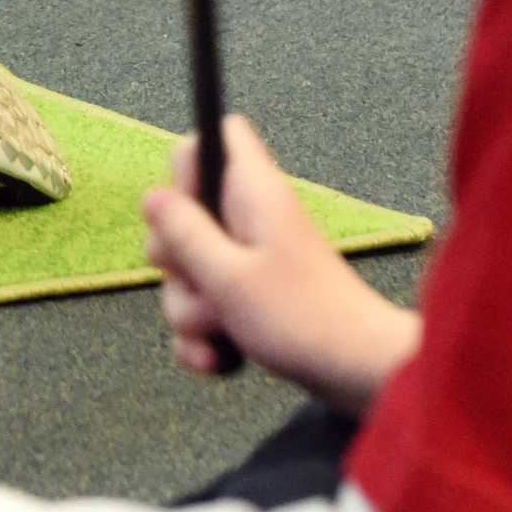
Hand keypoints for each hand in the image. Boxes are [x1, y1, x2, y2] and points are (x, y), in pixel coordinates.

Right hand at [142, 115, 421, 413]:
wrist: (359, 377)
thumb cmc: (301, 318)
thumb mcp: (228, 276)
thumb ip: (184, 233)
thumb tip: (151, 195)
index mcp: (252, 193)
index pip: (218, 135)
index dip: (188, 162)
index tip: (186, 205)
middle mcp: (248, 219)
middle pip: (182, 213)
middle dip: (176, 260)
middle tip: (205, 283)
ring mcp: (248, 261)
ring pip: (187, 271)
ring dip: (190, 311)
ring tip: (221, 331)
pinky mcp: (248, 301)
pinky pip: (202, 309)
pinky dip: (204, 338)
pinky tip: (220, 360)